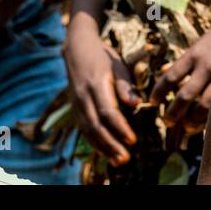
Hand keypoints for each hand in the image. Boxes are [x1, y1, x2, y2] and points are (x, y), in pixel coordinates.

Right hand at [63, 21, 139, 164]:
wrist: (77, 49)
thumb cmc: (103, 57)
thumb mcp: (118, 64)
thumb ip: (125, 85)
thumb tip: (135, 104)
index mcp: (96, 83)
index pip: (108, 111)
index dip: (120, 128)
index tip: (133, 140)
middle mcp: (83, 96)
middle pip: (96, 126)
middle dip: (111, 145)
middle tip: (125, 159)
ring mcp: (76, 103)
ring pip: (88, 130)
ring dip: (102, 148)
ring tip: (117, 160)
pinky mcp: (75, 108)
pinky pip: (83, 128)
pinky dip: (94, 142)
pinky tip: (105, 152)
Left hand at [150, 23, 210, 133]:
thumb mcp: (200, 44)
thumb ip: (183, 60)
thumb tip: (162, 71)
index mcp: (194, 54)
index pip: (170, 76)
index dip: (159, 92)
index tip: (153, 102)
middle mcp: (207, 65)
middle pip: (185, 95)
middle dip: (173, 112)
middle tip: (167, 121)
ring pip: (205, 105)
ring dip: (193, 120)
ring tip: (187, 128)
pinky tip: (208, 124)